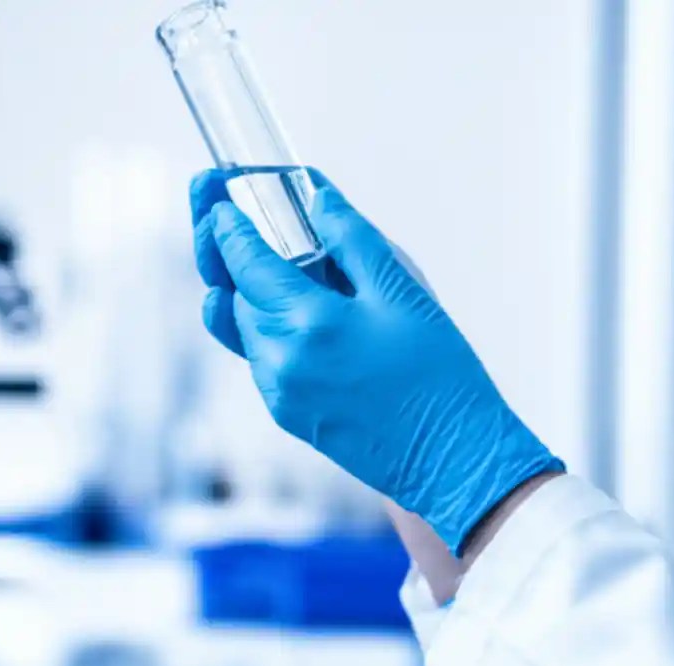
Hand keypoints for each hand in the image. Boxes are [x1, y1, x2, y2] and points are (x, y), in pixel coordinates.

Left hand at [189, 168, 564, 552]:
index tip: (221, 199)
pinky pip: (259, 358)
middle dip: (228, 254)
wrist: (452, 459)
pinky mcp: (286, 414)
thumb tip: (316, 199)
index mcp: (308, 322)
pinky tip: (293, 310)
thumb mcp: (402, 293)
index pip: (244, 261)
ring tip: (267, 260)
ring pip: (242, 327)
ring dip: (247, 292)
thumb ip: (352, 239)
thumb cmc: (440, 376)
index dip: (228, 226)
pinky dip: (265, 326)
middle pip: (232, 294)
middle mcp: (279, 360)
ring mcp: (278, 392)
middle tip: (233, 218)